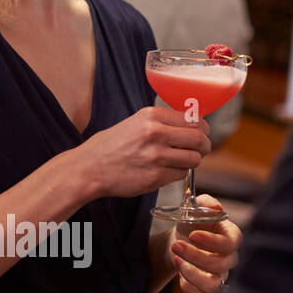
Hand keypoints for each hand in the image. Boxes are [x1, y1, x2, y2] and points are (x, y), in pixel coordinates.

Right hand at [72, 106, 211, 199]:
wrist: (88, 168)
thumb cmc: (109, 147)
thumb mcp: (134, 123)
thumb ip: (161, 123)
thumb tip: (191, 126)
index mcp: (151, 116)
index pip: (194, 119)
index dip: (202, 129)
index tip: (201, 134)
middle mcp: (156, 133)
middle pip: (200, 138)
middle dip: (204, 146)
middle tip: (199, 150)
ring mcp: (156, 156)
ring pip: (195, 159)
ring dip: (191, 161)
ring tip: (179, 162)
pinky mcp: (156, 176)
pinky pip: (181, 174)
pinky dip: (177, 174)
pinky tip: (164, 171)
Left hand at [169, 196, 241, 292]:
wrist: (179, 238)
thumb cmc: (192, 222)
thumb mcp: (195, 206)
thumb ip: (206, 203)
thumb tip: (216, 208)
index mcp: (230, 236)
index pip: (231, 243)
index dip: (213, 242)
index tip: (192, 235)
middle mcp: (229, 258)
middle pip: (221, 264)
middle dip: (196, 256)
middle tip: (176, 245)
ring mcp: (219, 275)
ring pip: (213, 284)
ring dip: (192, 273)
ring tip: (176, 259)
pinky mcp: (207, 287)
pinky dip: (188, 287)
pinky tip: (179, 272)